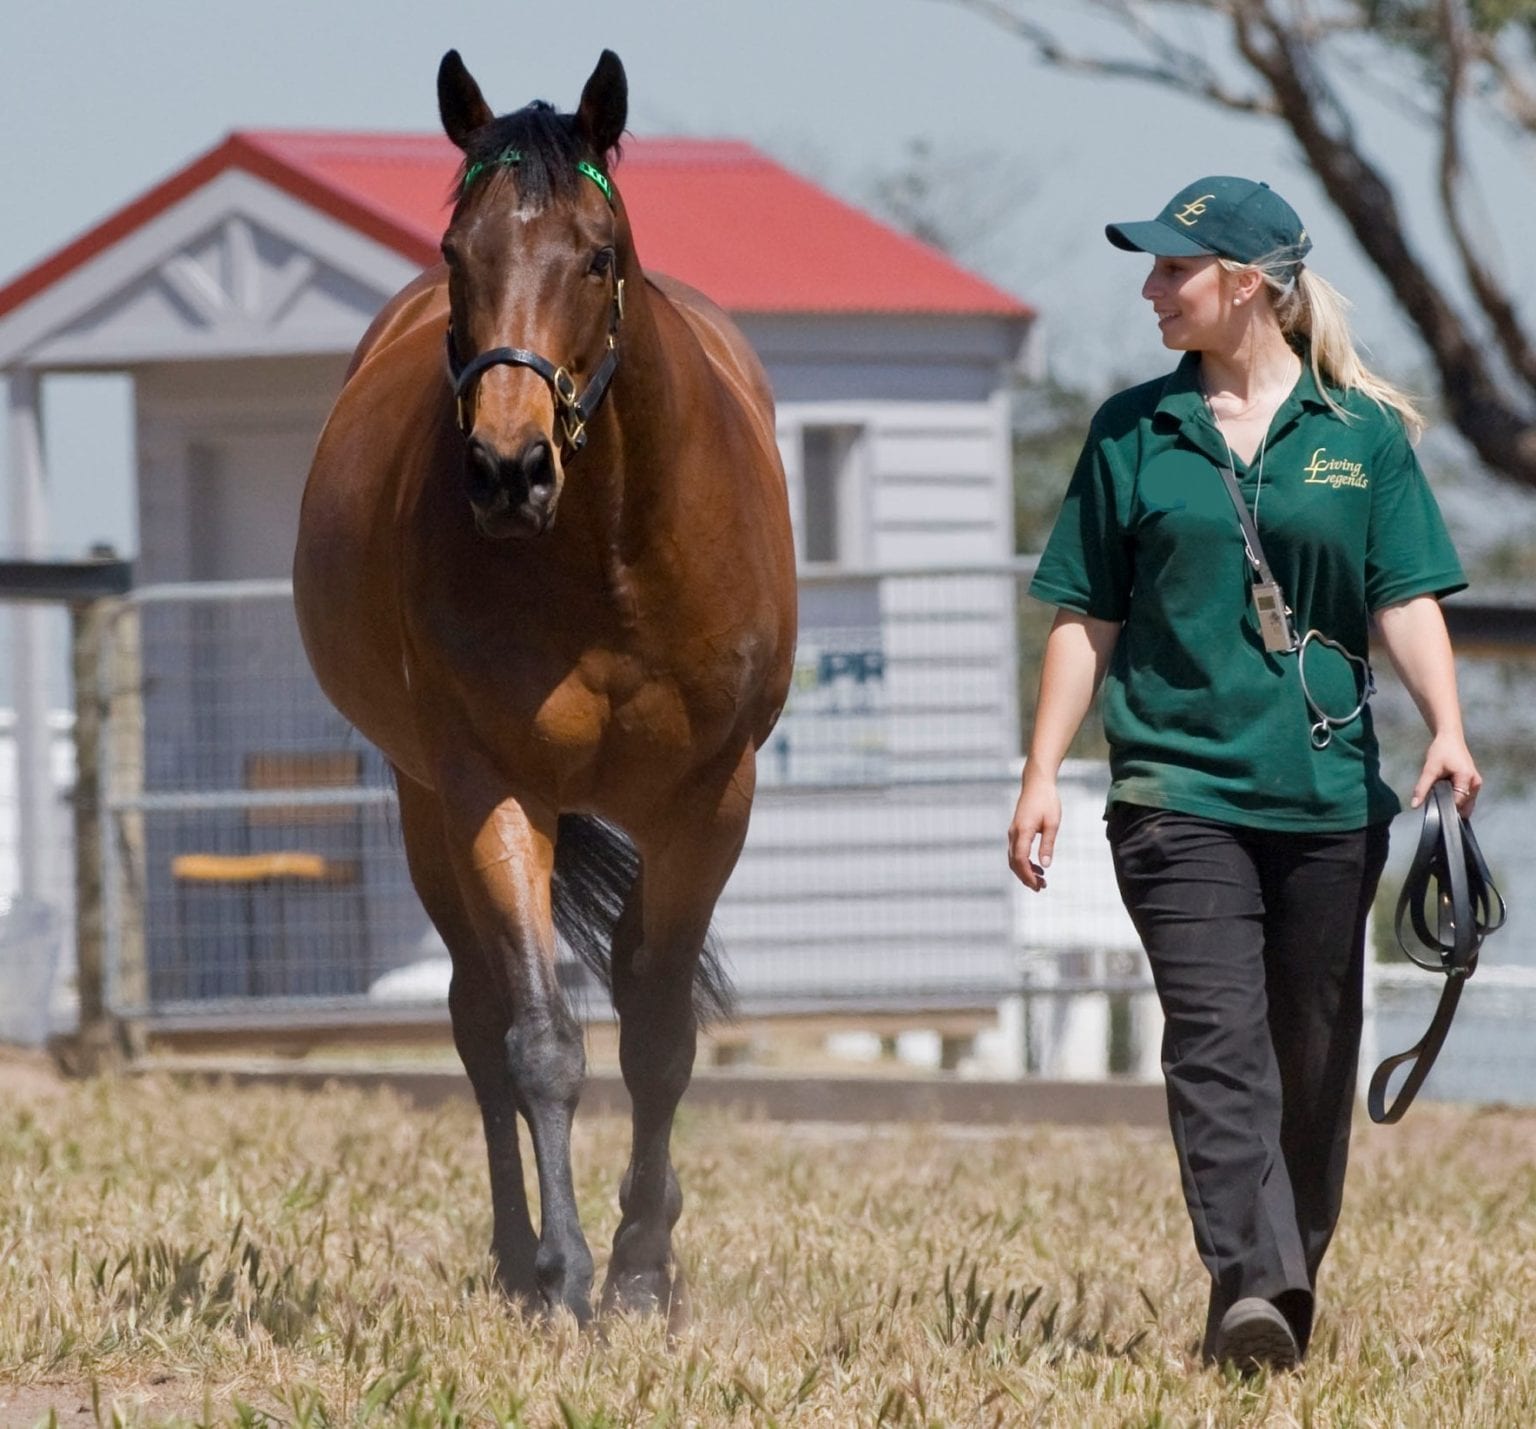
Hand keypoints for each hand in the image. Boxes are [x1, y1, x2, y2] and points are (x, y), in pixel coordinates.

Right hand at [1008, 774, 1060, 890]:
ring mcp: (1013, 832)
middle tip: (1041, 888)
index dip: (1027, 875)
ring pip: (1014, 858)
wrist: (1037, 783)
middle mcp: (1014, 833)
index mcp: (1022, 831)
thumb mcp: (1052, 823)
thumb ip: (1047, 844)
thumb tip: (1046, 865)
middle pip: (1014, 862)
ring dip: (1025, 871)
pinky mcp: (1016, 830)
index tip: (1038, 885)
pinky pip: (1016, 851)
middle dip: (1025, 877)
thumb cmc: (1047, 801)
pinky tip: (1037, 866)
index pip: (1020, 859)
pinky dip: (1024, 862)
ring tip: (1041, 880)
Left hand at [1409, 734, 1480, 817]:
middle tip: (1436, 803)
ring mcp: (1476, 784)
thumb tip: (1414, 806)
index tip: (1433, 809)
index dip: (1445, 808)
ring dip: (1453, 804)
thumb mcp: (1429, 770)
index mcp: (1467, 779)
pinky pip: (1466, 798)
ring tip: (1440, 797)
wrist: (1450, 738)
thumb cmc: (1441, 751)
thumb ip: (1422, 788)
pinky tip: (1445, 794)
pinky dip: (1456, 799)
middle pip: (1464, 805)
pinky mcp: (1473, 783)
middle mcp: (1475, 784)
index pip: (1458, 802)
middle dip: (1450, 808)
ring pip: (1466, 803)